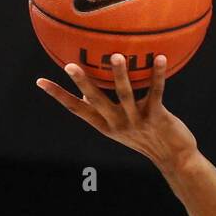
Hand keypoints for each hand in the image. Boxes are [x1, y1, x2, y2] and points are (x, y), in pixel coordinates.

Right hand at [36, 53, 197, 170]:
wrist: (175, 159)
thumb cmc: (147, 138)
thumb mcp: (120, 128)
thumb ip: (104, 111)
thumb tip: (84, 93)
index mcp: (106, 125)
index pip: (77, 109)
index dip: (59, 96)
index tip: (40, 81)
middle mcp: (118, 124)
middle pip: (96, 102)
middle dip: (83, 84)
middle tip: (70, 66)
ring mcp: (137, 121)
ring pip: (126, 95)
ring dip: (120, 75)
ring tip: (116, 56)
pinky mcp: (157, 117)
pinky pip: (156, 92)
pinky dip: (158, 75)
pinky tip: (160, 58)